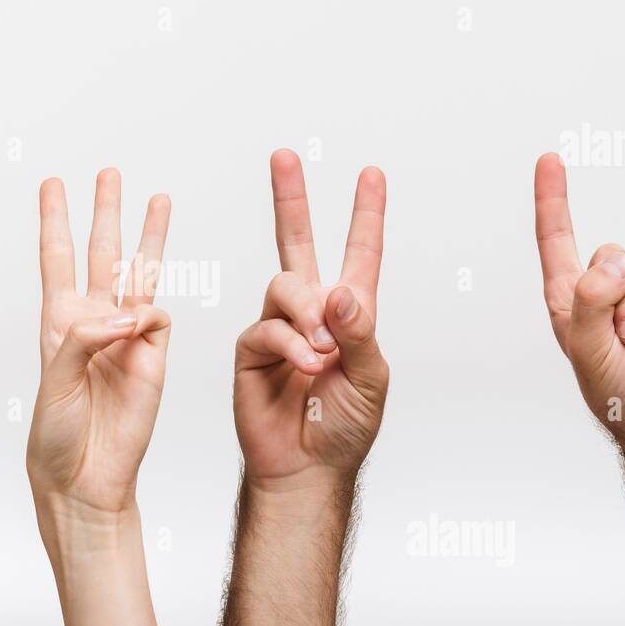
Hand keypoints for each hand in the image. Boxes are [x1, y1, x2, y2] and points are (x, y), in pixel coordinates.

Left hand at [27, 169, 171, 520]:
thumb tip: (128, 313)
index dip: (55, 220)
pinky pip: (158, 317)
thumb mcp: (53, 381)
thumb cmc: (56, 437)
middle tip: (109, 173)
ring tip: (157, 198)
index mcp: (58, 323)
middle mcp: (93, 323)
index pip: (57, 258)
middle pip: (101, 252)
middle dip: (105, 212)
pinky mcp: (155, 356)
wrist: (87, 479)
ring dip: (147, 236)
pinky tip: (136, 324)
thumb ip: (85, 339)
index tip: (52, 184)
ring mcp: (126, 338)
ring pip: (140, 273)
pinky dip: (148, 313)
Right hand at [235, 149, 388, 489]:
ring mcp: (279, 327)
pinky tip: (304, 365)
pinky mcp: (252, 349)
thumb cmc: (345, 428)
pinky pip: (266, 326)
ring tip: (321, 351)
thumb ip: (359, 332)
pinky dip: (289, 343)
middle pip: (298, 243)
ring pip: (284, 285)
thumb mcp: (371, 378)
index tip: (371, 175)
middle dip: (291, 199)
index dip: (365, 214)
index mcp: (351, 314)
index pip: (359, 253)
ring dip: (307, 312)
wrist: (305, 468)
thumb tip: (340, 291)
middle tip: (284, 157)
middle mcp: (313, 312)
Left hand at [533, 153, 624, 445]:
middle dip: (619, 305)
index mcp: (571, 298)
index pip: (557, 240)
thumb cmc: (617, 391)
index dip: (553, 200)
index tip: (549, 159)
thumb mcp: (585, 347)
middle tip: (623, 346)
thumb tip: (617, 261)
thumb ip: (589, 298)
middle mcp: (608, 288)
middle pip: (611, 256)